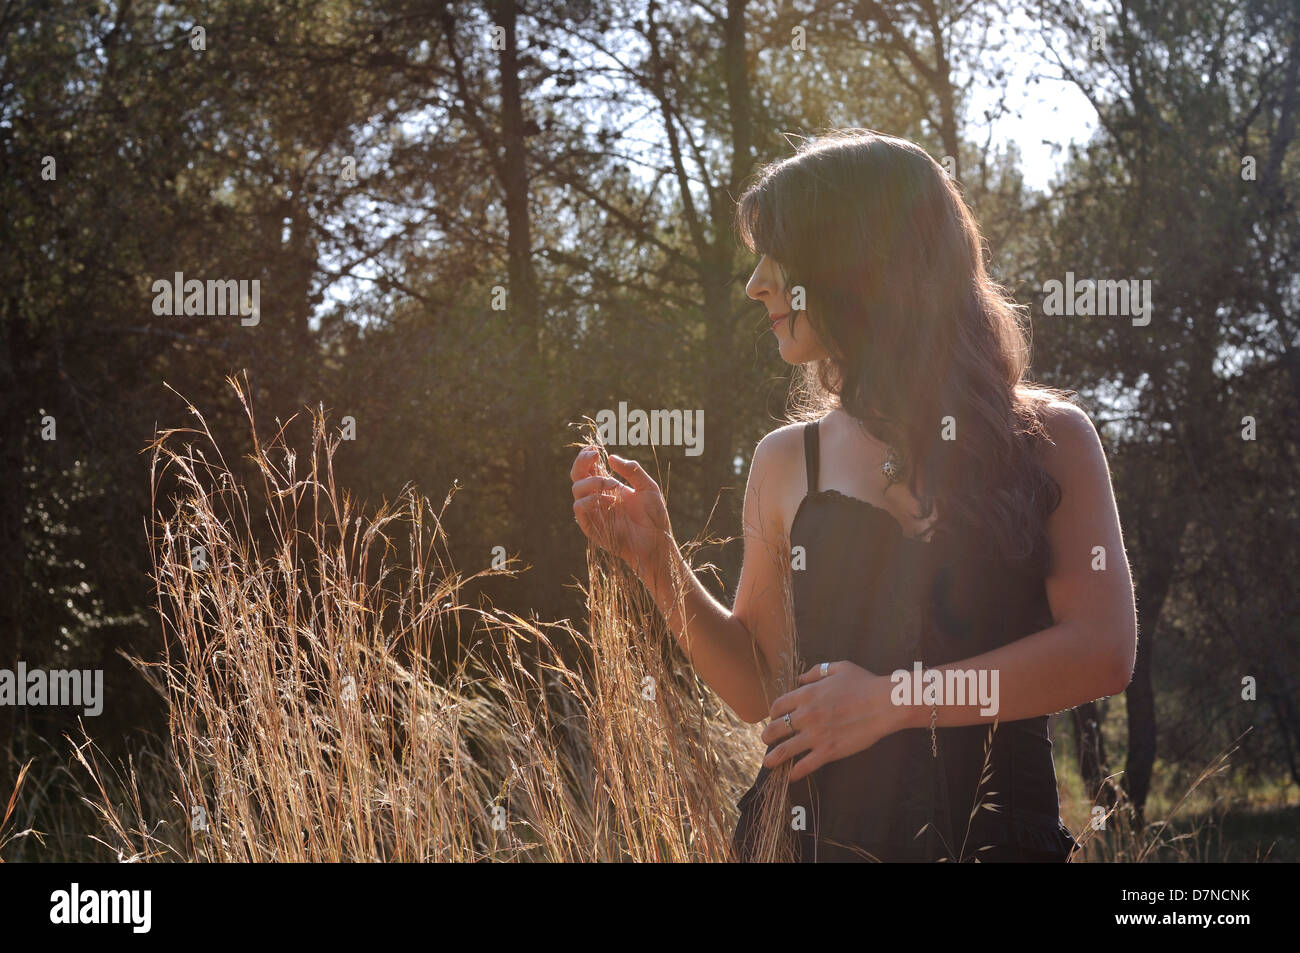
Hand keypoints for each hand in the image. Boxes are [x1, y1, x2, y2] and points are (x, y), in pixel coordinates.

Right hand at [570, 446, 672, 578]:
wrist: (656, 542)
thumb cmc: (654, 516)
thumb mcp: (648, 487)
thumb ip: (632, 470)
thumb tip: (611, 457)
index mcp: (608, 487)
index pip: (589, 468)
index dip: (586, 457)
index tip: (594, 448)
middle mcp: (597, 497)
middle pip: (577, 476)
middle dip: (582, 463)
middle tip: (594, 455)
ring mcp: (593, 512)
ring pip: (576, 489)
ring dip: (593, 481)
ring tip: (613, 483)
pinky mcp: (591, 526)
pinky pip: (579, 508)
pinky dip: (590, 499)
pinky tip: (608, 499)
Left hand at [760, 661, 915, 782]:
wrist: (885, 703)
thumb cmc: (865, 683)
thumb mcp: (839, 668)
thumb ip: (817, 671)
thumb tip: (801, 678)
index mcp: (806, 694)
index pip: (778, 706)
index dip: (773, 714)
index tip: (774, 719)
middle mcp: (806, 715)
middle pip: (775, 729)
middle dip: (767, 736)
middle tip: (766, 741)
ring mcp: (816, 735)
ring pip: (784, 750)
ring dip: (773, 757)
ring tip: (768, 762)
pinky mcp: (828, 751)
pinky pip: (805, 765)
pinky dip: (794, 772)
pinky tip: (790, 776)